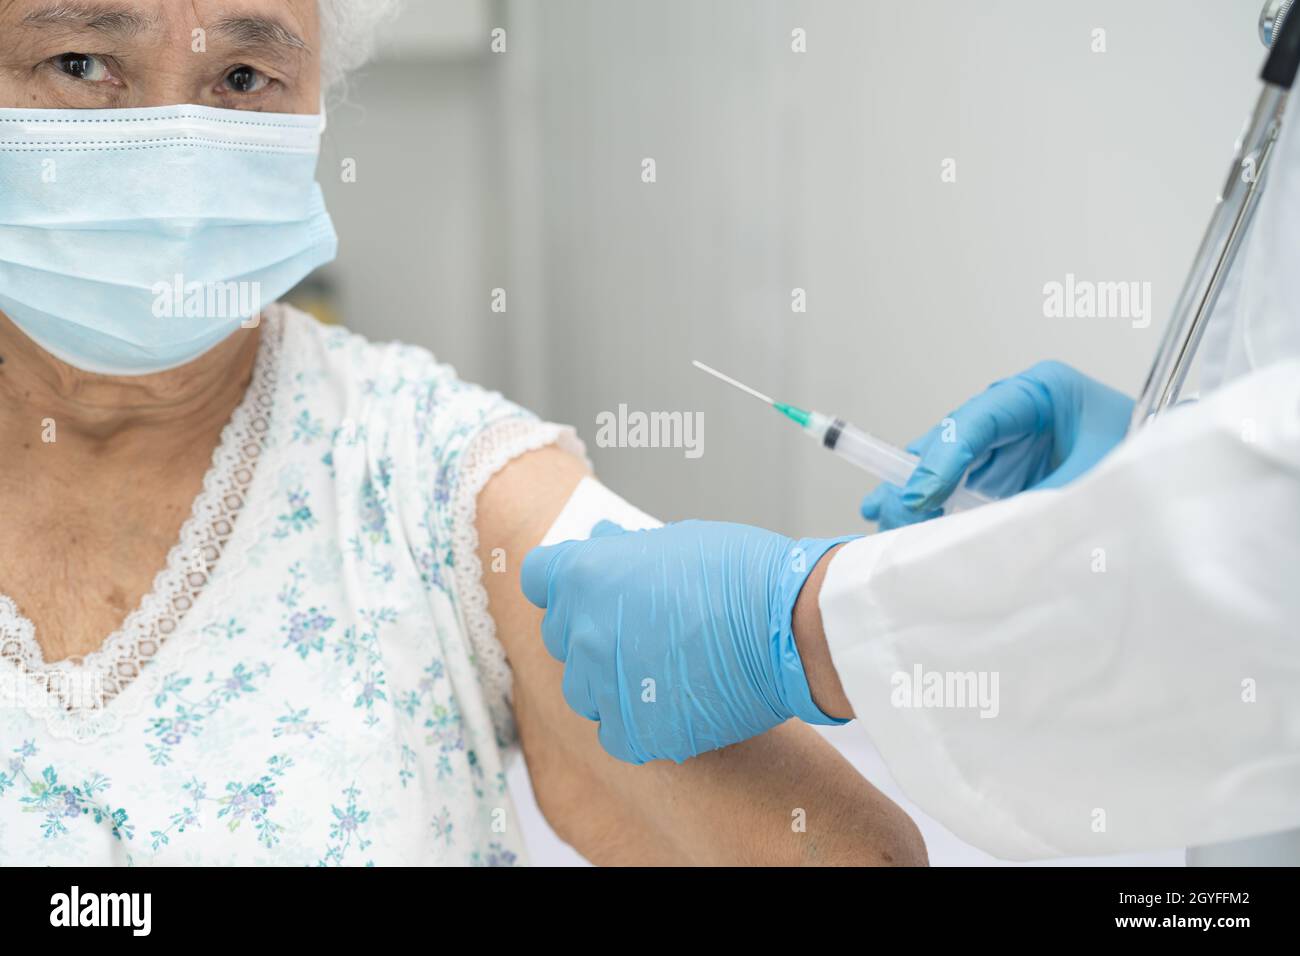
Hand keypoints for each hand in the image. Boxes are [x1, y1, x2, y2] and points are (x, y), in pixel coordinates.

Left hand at [520, 520, 852, 763]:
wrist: (790, 628)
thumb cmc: (742, 576)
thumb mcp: (678, 540)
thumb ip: (627, 550)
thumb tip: (603, 540)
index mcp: (585, 574)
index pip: (539, 577)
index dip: (564, 581)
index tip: (587, 587)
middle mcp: (582, 631)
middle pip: (560, 636)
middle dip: (590, 630)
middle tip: (638, 629)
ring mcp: (605, 684)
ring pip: (582, 690)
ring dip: (607, 681)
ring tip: (657, 672)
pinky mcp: (635, 731)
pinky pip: (613, 734)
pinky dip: (635, 725)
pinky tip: (668, 707)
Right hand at [861, 360, 1133, 529]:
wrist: (1182, 485)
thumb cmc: (1146, 464)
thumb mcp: (1094, 483)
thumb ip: (1036, 504)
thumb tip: (983, 536)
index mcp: (1042, 391)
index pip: (978, 418)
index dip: (943, 457)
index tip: (919, 495)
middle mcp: (1018, 411)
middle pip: (952, 438)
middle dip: (916, 474)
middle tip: (885, 507)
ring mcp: (1009, 440)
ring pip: (950, 462)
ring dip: (917, 490)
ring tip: (881, 515)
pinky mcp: (1007, 471)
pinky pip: (962, 484)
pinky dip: (936, 504)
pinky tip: (906, 519)